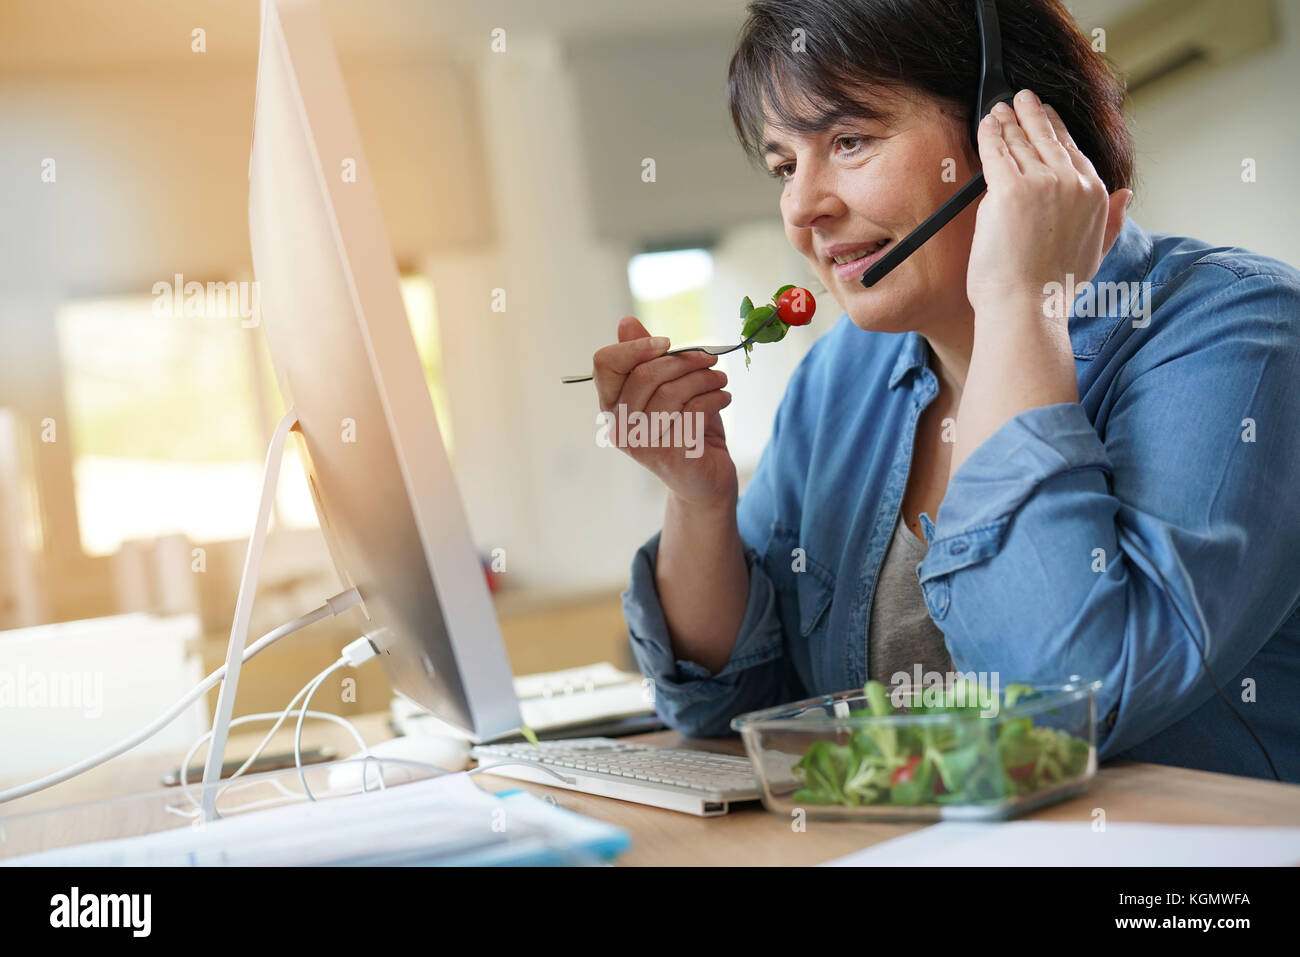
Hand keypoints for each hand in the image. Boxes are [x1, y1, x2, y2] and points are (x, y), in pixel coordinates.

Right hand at [591, 316, 736, 507]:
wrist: (704, 480)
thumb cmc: (684, 428)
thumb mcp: (666, 387)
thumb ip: (646, 357)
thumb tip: (626, 322)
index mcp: (611, 403)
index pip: (604, 364)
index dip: (635, 347)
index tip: (668, 342)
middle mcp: (618, 425)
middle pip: (644, 375)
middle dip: (683, 360)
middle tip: (710, 359)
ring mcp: (640, 443)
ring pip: (671, 392)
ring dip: (704, 378)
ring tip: (721, 379)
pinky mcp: (668, 455)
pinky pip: (693, 412)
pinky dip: (714, 398)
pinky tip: (724, 397)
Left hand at [966, 89, 1132, 318]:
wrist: (1028, 308)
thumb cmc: (1052, 289)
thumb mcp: (1096, 253)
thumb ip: (1111, 220)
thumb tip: (1126, 195)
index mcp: (1094, 195)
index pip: (1073, 151)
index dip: (1057, 130)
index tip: (1046, 116)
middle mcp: (1072, 183)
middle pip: (1047, 138)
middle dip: (1032, 114)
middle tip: (1022, 97)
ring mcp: (1041, 184)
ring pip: (1021, 142)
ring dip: (1008, 120)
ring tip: (999, 108)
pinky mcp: (1009, 190)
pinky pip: (997, 152)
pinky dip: (990, 133)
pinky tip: (986, 122)